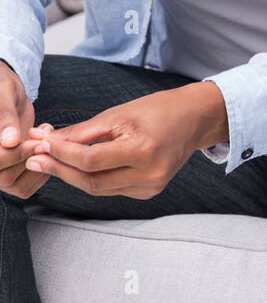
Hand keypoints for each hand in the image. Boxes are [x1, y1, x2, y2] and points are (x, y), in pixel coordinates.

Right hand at [0, 59, 53, 199]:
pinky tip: (44, 145)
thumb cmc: (2, 87)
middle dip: (31, 157)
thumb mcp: (4, 93)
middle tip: (45, 137)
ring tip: (44, 136)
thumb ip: (5, 116)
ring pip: (17, 185)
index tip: (35, 141)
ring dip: (38, 163)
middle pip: (5, 178)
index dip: (16, 153)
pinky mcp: (11, 173)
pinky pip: (27, 185)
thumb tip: (9, 141)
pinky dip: (42, 170)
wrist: (9, 95)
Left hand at [22, 84, 223, 199]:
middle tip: (36, 159)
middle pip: (91, 181)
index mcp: (143, 150)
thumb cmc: (158, 109)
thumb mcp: (120, 113)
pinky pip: (112, 189)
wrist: (194, 119)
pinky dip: (93, 179)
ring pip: (99, 189)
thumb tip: (49, 139)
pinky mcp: (149, 192)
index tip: (41, 145)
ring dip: (73, 175)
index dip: (61, 154)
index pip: (90, 160)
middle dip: (60, 170)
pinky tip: (80, 167)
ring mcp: (151, 187)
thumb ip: (84, 131)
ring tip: (52, 161)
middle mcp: (149, 174)